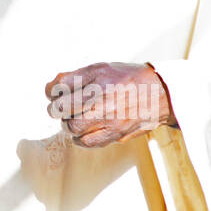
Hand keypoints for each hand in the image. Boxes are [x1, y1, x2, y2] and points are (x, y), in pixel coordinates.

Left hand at [45, 62, 176, 148]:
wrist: (159, 93)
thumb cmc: (127, 78)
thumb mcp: (101, 68)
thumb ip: (76, 76)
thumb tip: (52, 87)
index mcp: (98, 78)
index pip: (60, 86)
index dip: (51, 90)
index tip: (53, 93)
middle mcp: (103, 98)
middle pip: (62, 109)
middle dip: (55, 109)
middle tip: (59, 108)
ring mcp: (110, 118)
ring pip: (72, 127)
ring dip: (67, 124)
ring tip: (73, 119)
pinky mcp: (116, 134)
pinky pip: (88, 142)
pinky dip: (79, 139)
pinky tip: (82, 132)